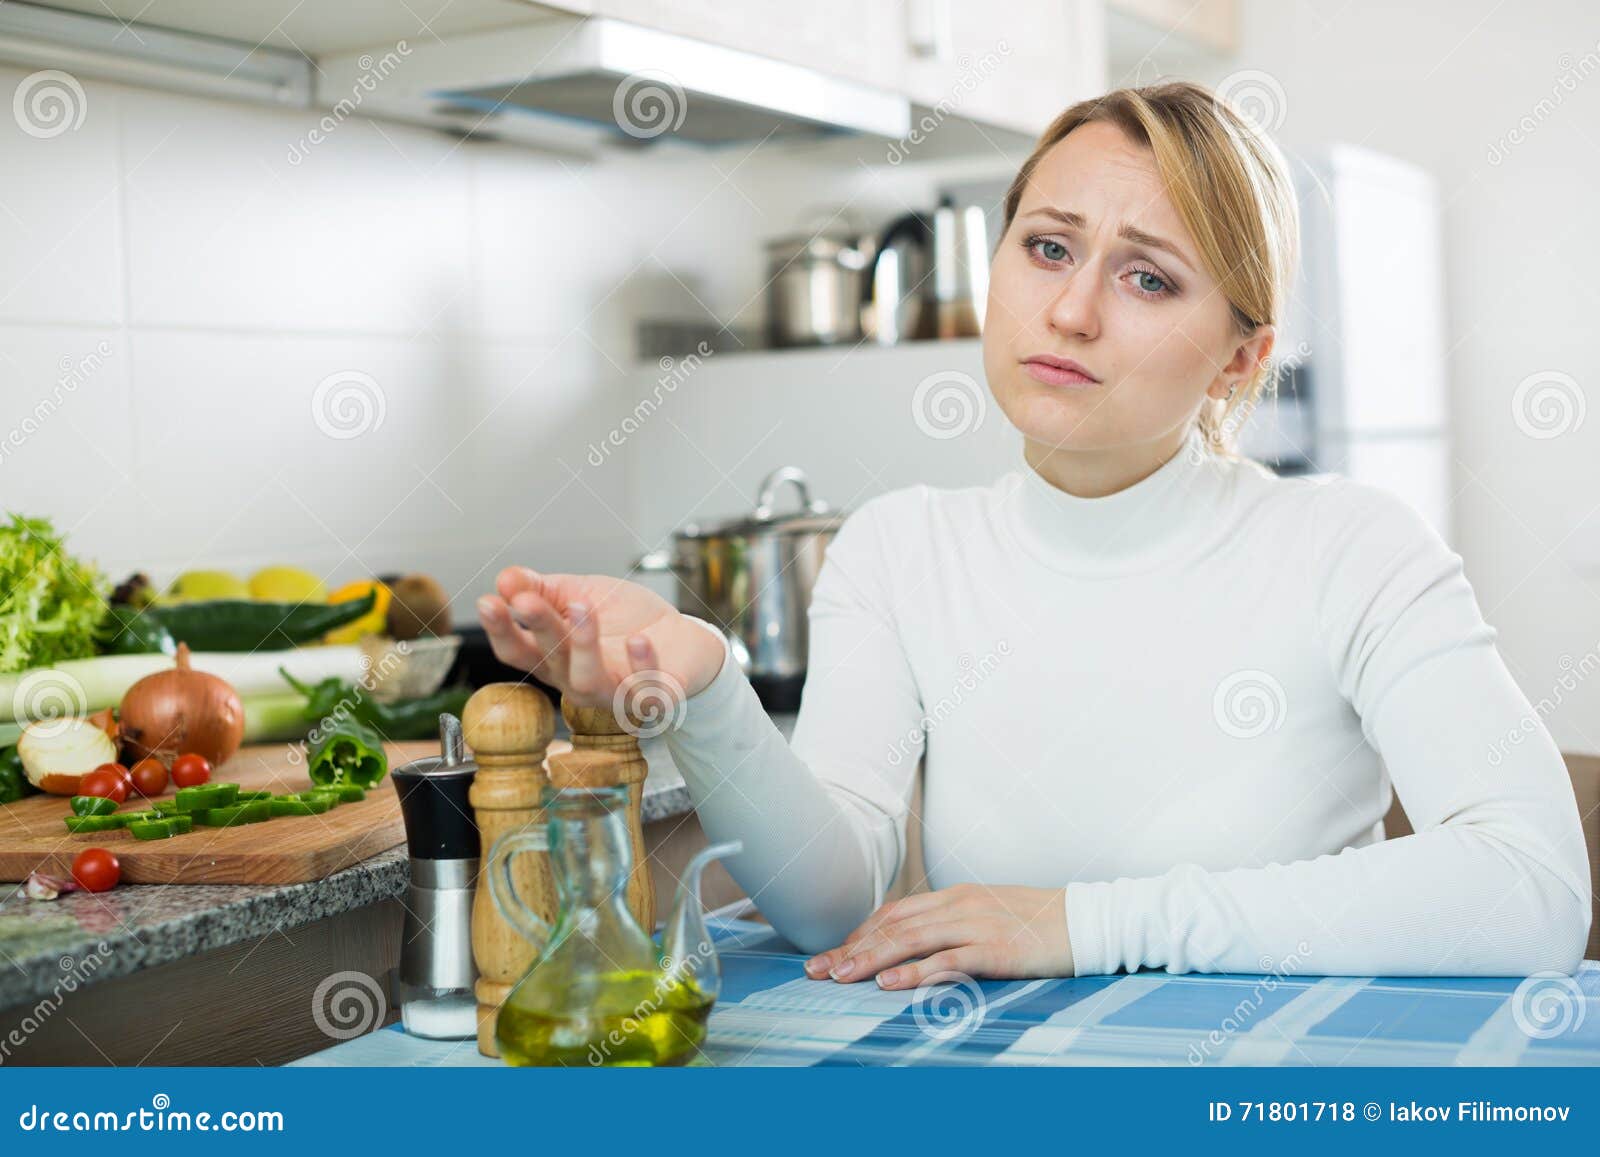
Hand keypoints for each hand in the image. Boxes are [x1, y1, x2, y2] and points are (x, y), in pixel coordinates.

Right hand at [476, 567, 726, 709]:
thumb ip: (543, 589)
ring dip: (581, 644)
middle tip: (528, 601)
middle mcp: (577, 681)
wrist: (682, 639)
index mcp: (555, 656)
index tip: (488, 601)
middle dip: (538, 628)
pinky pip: (643, 691)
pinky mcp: (652, 699)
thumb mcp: (580, 594)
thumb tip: (505, 577)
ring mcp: (613, 694)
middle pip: (550, 659)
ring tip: (582, 607)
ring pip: (586, 682)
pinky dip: (641, 666)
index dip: (500, 630)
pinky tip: (638, 640)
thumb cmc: (625, 620)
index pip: (518, 651)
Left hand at [800, 883, 1073, 989]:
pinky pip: (947, 961)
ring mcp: (976, 925)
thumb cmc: (1038, 923)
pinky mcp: (995, 950)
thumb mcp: (988, 915)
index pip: (895, 911)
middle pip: (893, 926)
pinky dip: (915, 972)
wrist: (1088, 920)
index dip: (860, 932)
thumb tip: (918, 946)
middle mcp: (959, 905)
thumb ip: (953, 926)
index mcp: (955, 896)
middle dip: (851, 948)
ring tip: (839, 976)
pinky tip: (890, 984)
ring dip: (870, 959)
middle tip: (817, 969)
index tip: (833, 952)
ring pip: (911, 940)